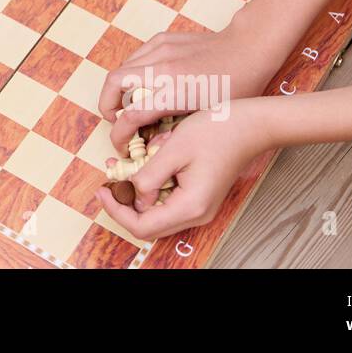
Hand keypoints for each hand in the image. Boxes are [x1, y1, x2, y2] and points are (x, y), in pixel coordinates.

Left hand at [97, 99, 272, 239]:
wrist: (250, 125)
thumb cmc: (215, 131)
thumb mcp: (172, 148)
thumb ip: (149, 175)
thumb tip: (134, 194)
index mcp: (189, 206)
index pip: (142, 226)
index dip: (116, 210)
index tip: (101, 189)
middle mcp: (196, 214)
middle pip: (148, 226)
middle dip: (123, 205)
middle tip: (108, 181)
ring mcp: (200, 208)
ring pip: (157, 215)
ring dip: (136, 197)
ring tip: (121, 171)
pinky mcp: (200, 198)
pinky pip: (168, 203)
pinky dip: (151, 190)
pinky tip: (142, 168)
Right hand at [98, 22, 280, 150]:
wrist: (248, 48)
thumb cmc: (236, 86)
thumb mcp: (208, 117)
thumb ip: (177, 130)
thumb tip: (152, 145)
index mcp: (175, 93)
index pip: (130, 115)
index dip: (119, 135)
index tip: (122, 145)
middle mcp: (162, 68)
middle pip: (113, 84)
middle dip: (106, 106)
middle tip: (116, 121)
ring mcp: (160, 49)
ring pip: (121, 69)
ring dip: (118, 89)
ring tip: (129, 104)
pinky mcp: (162, 39)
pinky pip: (135, 58)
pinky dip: (131, 73)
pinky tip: (144, 84)